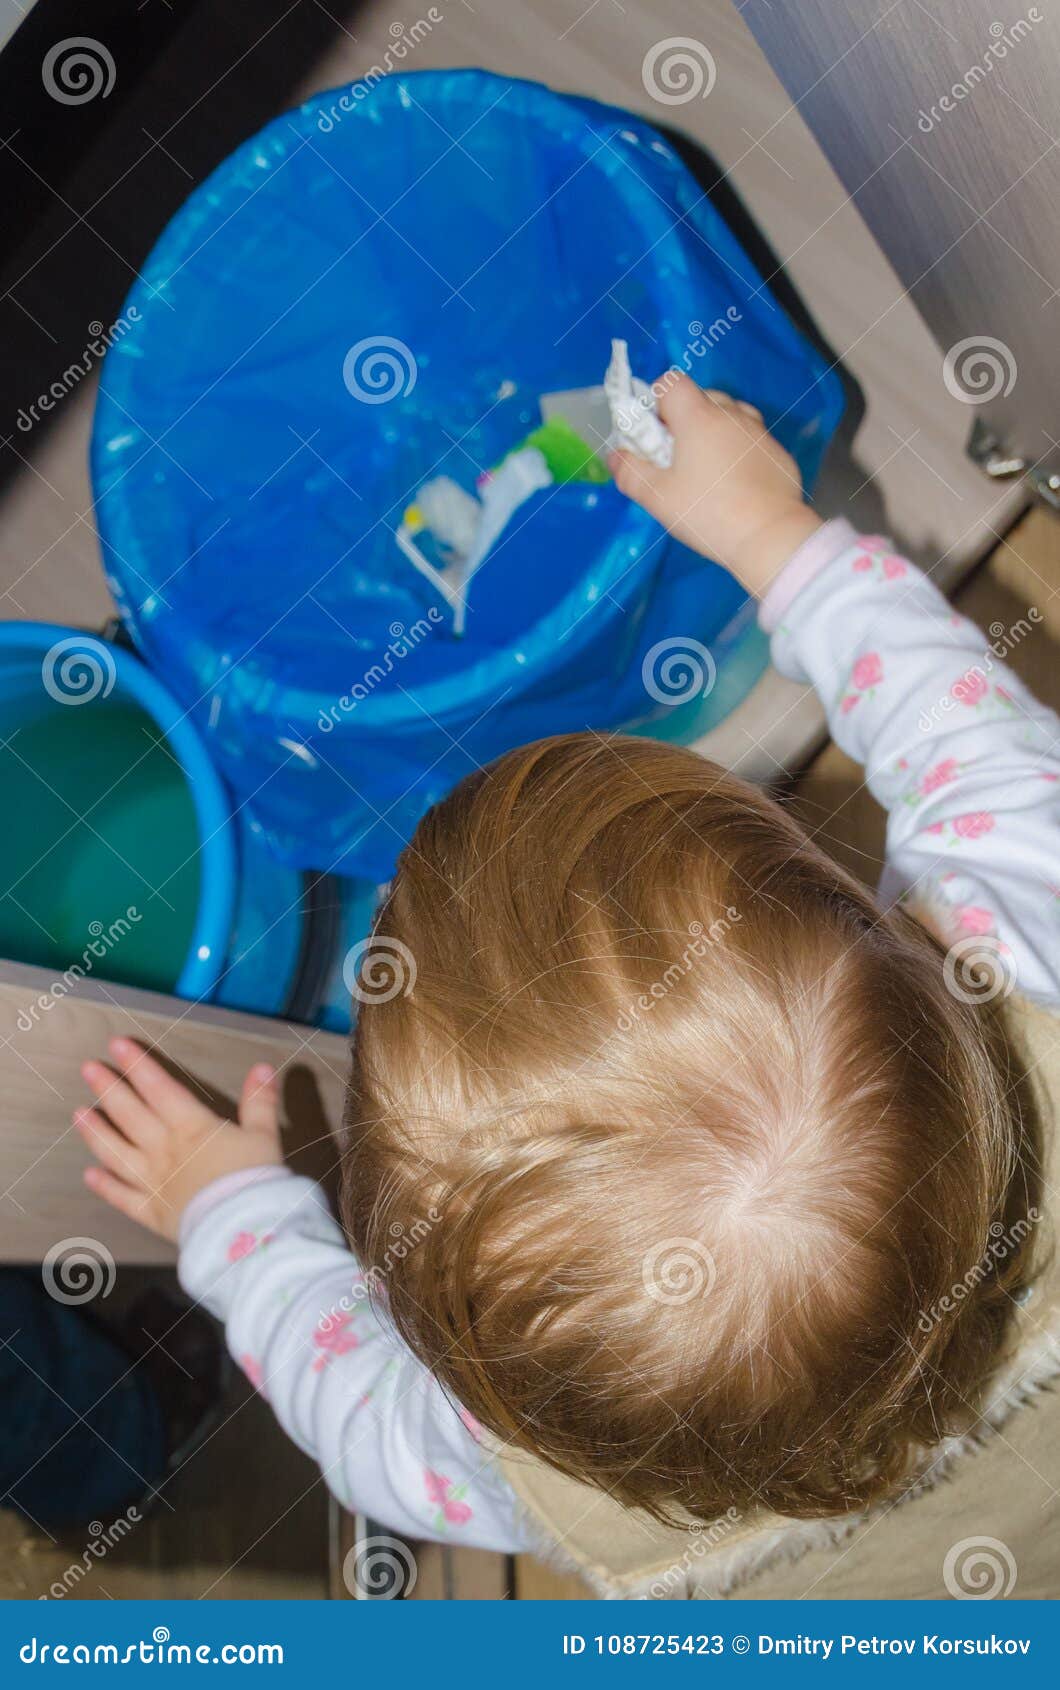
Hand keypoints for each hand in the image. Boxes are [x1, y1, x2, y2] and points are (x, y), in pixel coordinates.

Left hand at [76, 1038, 283, 1242]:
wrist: (242, 1231)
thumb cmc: (255, 1180)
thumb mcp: (264, 1135)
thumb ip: (260, 1101)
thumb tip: (262, 1067)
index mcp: (192, 1127)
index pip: (159, 1088)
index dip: (138, 1065)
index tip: (117, 1045)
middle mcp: (165, 1150)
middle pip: (131, 1114)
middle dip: (109, 1089)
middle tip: (87, 1069)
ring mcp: (154, 1182)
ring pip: (117, 1152)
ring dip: (96, 1132)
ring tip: (78, 1113)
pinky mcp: (151, 1213)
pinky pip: (122, 1197)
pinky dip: (105, 1186)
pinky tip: (89, 1175)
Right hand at [609, 373, 822, 596]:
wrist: (769, 536)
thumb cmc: (708, 514)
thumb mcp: (658, 498)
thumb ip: (630, 472)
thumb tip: (616, 456)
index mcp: (699, 418)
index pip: (672, 382)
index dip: (657, 400)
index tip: (655, 432)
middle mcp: (732, 415)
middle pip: (703, 397)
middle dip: (686, 417)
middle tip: (679, 455)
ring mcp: (759, 433)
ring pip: (732, 415)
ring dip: (716, 430)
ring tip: (709, 467)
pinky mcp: (778, 453)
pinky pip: (752, 440)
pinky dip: (740, 451)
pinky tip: (736, 484)